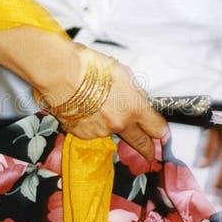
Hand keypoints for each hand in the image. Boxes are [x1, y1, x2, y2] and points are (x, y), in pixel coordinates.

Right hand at [38, 47, 166, 161]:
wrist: (61, 74)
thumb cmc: (91, 66)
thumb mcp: (123, 74)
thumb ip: (133, 92)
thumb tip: (136, 100)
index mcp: (135, 108)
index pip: (156, 127)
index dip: (159, 130)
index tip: (159, 132)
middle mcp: (121, 124)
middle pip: (140, 143)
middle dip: (147, 149)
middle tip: (150, 155)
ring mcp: (101, 132)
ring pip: (112, 132)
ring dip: (110, 125)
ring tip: (97, 105)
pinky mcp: (82, 134)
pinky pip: (92, 130)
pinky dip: (90, 123)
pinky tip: (83, 109)